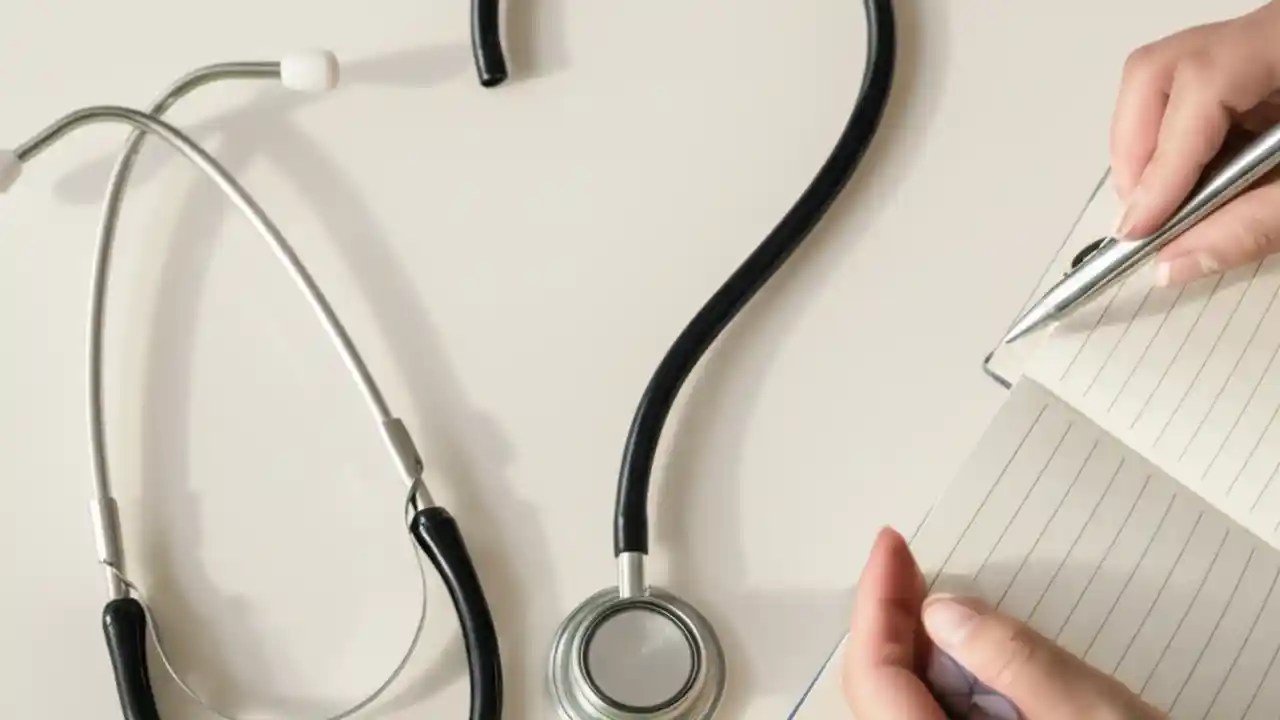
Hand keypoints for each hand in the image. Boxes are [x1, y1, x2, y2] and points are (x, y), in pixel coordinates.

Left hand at [841, 527, 1162, 718]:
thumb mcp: (1092, 715)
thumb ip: (1012, 659)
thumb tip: (942, 611)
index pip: (875, 680)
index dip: (876, 605)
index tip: (890, 547)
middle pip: (881, 695)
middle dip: (890, 622)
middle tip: (904, 562)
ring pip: (905, 711)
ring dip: (914, 652)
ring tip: (927, 596)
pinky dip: (942, 685)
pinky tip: (961, 655)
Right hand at [1111, 2, 1279, 286]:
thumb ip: (1252, 227)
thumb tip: (1177, 261)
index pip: (1200, 90)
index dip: (1161, 165)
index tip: (1142, 226)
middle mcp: (1270, 30)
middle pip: (1159, 73)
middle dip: (1137, 152)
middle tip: (1145, 215)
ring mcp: (1259, 45)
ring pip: (1161, 81)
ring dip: (1149, 150)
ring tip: (1168, 204)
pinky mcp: (1255, 70)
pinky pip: (1187, 98)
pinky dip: (1179, 147)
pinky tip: (1198, 186)